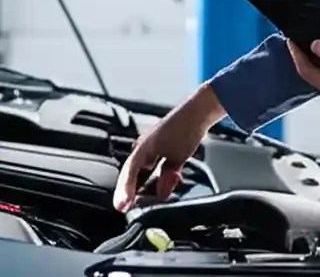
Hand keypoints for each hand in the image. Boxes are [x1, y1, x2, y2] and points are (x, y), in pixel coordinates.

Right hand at [113, 83, 224, 211]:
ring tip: (163, 189)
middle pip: (134, 176)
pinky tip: (170, 180)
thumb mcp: (177, 159)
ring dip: (152, 184)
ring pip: (144, 173)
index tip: (121, 206)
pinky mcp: (159, 149)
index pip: (128, 175)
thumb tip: (160, 194)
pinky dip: (158, 177)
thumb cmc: (185, 128)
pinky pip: (154, 168)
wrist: (197, 112)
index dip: (124, 192)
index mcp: (141, 149)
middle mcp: (142, 148)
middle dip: (139, 190)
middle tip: (138, 205)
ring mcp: (150, 148)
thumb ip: (166, 179)